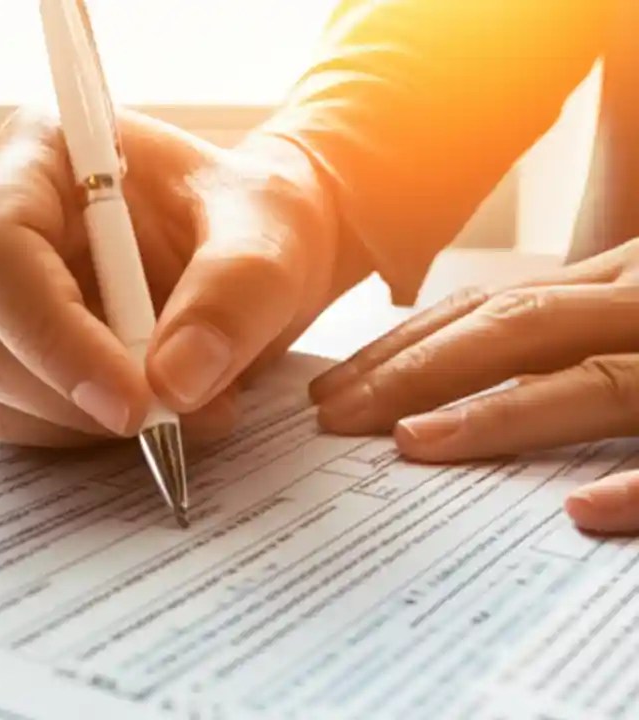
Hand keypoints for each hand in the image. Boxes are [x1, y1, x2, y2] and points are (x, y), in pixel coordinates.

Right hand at [0, 108, 349, 447]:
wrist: (259, 261)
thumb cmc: (251, 221)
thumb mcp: (273, 234)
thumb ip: (234, 291)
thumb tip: (174, 378)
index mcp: (37, 158)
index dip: (48, 330)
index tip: (132, 395)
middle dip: (70, 393)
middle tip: (167, 420)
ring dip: (84, 422)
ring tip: (185, 407)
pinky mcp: (7, 362)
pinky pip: (16, 422)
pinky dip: (85, 436)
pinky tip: (149, 408)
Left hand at [310, 240, 638, 532]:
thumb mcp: (632, 312)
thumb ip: (570, 331)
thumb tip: (477, 372)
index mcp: (623, 288)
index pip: (497, 310)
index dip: (411, 345)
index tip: (335, 389)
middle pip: (524, 331)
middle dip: (418, 372)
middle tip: (335, 418)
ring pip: (599, 384)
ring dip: (500, 414)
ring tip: (409, 442)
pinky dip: (634, 486)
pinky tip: (580, 510)